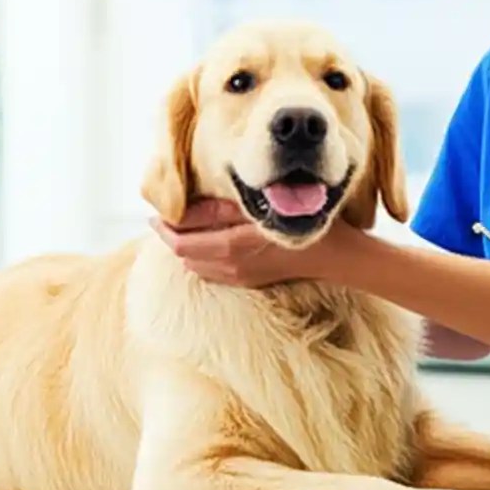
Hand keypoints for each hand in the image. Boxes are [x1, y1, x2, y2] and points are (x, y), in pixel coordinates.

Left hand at [148, 198, 327, 287]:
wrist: (332, 255)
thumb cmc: (299, 221)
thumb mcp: (257, 207)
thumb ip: (217, 210)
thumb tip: (182, 211)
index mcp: (231, 246)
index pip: (181, 241)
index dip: (164, 226)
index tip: (156, 212)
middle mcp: (230, 266)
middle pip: (183, 255)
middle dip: (171, 237)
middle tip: (164, 218)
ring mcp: (239, 277)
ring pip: (195, 265)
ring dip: (186, 248)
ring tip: (185, 228)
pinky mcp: (248, 281)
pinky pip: (212, 273)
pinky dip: (202, 258)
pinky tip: (208, 243)